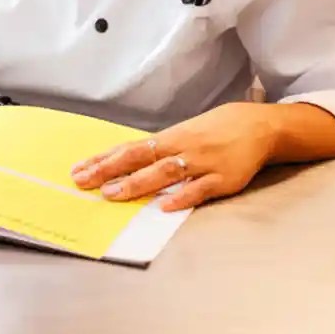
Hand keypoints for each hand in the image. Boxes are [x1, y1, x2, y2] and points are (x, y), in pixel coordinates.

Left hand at [70, 102, 278, 211]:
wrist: (256, 126)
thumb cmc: (213, 131)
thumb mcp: (182, 135)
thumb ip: (156, 151)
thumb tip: (123, 164)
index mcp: (168, 138)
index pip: (129, 149)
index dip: (103, 160)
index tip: (78, 170)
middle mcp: (180, 148)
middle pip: (140, 158)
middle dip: (110, 171)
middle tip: (85, 182)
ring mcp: (202, 163)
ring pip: (165, 172)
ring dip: (138, 183)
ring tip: (114, 194)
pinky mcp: (223, 179)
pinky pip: (201, 188)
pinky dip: (183, 197)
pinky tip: (166, 207)